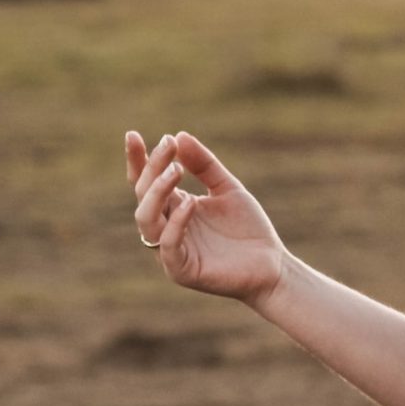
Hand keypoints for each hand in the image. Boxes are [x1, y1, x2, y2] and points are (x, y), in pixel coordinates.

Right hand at [125, 130, 288, 308]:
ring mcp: (171, 250)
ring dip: (157, 192)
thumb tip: (179, 136)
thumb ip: (204, 166)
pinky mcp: (182, 270)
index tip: (132, 134)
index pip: (146, 182)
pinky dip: (175, 224)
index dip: (137, 160)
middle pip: (143, 196)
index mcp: (174, 207)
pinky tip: (190, 203)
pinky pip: (168, 246)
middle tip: (168, 147)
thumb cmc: (248, 229)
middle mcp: (167, 227)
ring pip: (146, 220)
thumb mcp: (228, 188)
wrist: (272, 265)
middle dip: (152, 169)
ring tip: (175, 171)